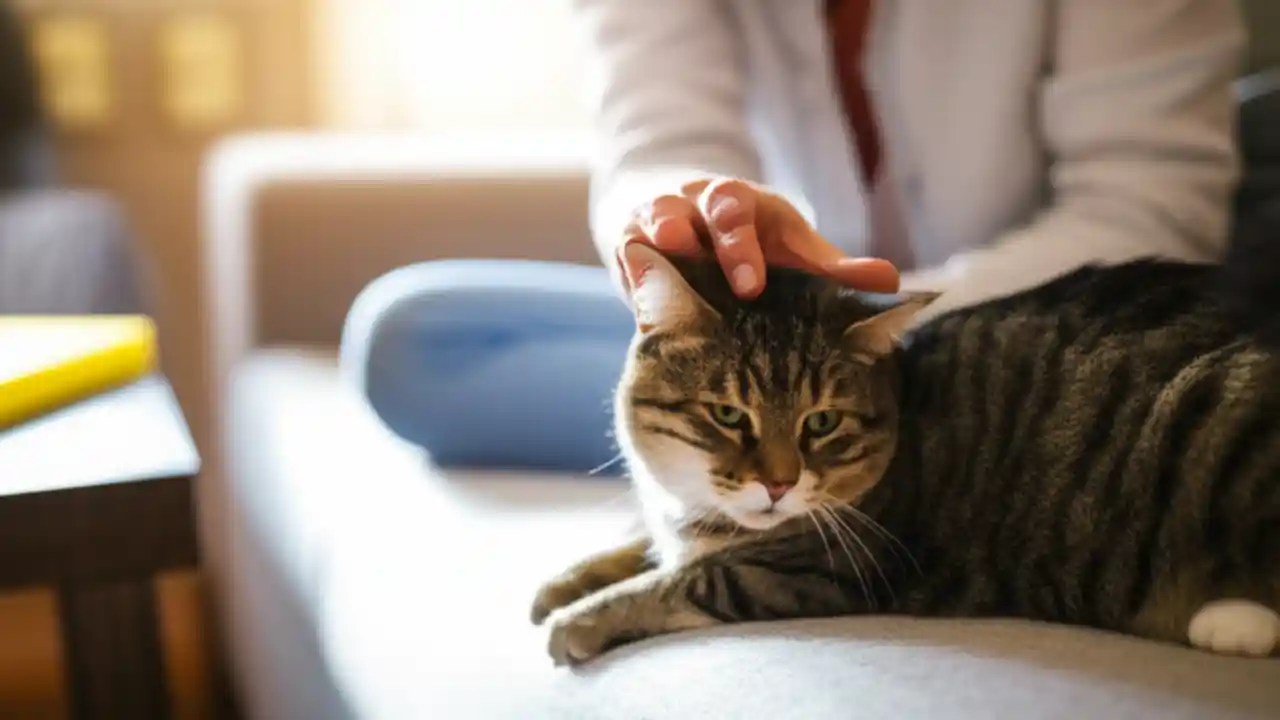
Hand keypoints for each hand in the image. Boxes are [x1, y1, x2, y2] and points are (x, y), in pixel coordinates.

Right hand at [617, 177, 899, 298]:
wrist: (684, 231)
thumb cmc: (748, 246)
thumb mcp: (788, 252)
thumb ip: (831, 272)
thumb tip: (893, 285)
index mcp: (736, 202)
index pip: (738, 211)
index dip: (742, 248)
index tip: (753, 288)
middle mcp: (693, 203)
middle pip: (696, 208)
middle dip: (706, 242)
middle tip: (715, 274)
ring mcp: (656, 221)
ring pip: (653, 218)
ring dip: (659, 237)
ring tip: (668, 255)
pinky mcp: (629, 245)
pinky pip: (627, 251)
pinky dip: (632, 267)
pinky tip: (637, 289)